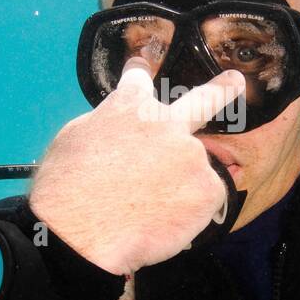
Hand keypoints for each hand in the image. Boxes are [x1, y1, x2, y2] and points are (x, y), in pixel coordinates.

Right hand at [29, 58, 244, 275]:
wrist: (81, 233)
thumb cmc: (65, 190)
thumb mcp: (74, 139)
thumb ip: (107, 127)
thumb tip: (120, 131)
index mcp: (129, 107)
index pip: (138, 80)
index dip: (139, 72)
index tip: (142, 66)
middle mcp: (167, 122)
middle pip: (204, 99)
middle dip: (222, 88)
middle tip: (234, 81)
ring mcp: (192, 154)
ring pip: (193, 170)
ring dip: (178, 186)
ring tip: (147, 210)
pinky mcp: (207, 189)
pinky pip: (203, 201)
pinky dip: (188, 213)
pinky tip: (161, 223)